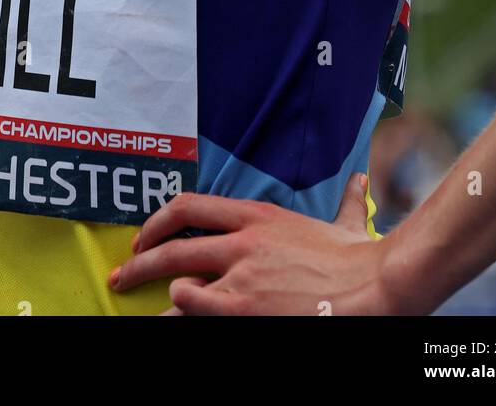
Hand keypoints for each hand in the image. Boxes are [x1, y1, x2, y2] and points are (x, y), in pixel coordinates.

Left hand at [109, 173, 395, 315]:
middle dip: (139, 263)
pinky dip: (180, 309)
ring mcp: (241, 276)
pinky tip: (177, 314)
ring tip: (146, 311)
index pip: (189, 207)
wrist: (375, 286)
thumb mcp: (347, 224)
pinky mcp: (243, 307)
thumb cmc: (360, 261)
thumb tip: (359, 183)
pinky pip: (193, 305)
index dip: (157, 222)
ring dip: (158, 298)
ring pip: (177, 282)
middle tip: (120, 277)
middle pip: (171, 246)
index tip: (144, 238)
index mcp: (259, 217)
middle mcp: (242, 241)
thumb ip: (347, 203)